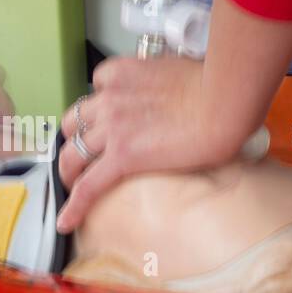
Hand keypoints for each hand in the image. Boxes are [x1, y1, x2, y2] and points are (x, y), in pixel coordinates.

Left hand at [57, 56, 226, 232]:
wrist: (224, 102)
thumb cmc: (217, 89)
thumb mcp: (179, 72)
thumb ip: (164, 84)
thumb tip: (177, 96)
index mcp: (123, 73)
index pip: (96, 87)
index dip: (99, 105)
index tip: (104, 118)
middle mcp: (111, 98)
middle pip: (74, 121)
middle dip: (75, 139)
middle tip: (82, 155)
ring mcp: (112, 128)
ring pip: (72, 153)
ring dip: (70, 171)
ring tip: (73, 186)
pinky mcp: (122, 156)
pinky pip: (88, 185)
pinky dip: (75, 205)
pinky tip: (68, 221)